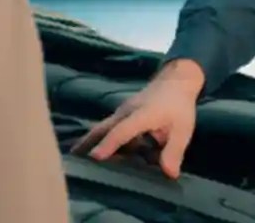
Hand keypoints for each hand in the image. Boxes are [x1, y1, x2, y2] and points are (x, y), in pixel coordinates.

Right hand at [70, 58, 204, 178]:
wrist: (177, 80)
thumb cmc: (180, 105)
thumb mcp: (183, 129)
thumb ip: (174, 151)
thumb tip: (169, 174)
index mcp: (142, 115)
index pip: (122, 131)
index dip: (109, 144)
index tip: (95, 157)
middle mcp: (127, 112)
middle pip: (103, 127)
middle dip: (88, 142)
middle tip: (71, 158)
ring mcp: (123, 110)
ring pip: (103, 126)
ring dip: (90, 139)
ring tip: (75, 156)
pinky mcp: (123, 112)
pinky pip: (108, 125)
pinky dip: (99, 136)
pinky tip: (93, 148)